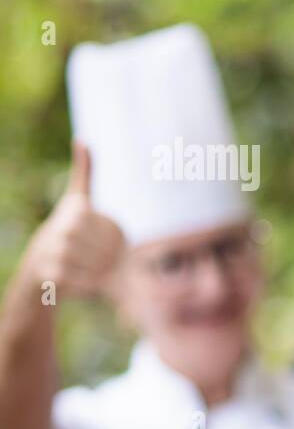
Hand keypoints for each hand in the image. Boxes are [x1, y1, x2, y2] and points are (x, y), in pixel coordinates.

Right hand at [21, 142, 124, 299]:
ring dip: (100, 275)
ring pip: (100, 270)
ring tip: (88, 270)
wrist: (39, 263)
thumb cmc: (66, 230)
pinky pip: (87, 285)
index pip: (118, 237)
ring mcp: (56, 250)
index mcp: (80, 209)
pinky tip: (80, 281)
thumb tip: (81, 140)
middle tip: (96, 260)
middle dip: (109, 261)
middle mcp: (65, 227)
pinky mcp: (51, 273)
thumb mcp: (77, 199)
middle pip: (111, 254)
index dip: (115, 246)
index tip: (99, 242)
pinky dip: (90, 288)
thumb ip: (84, 172)